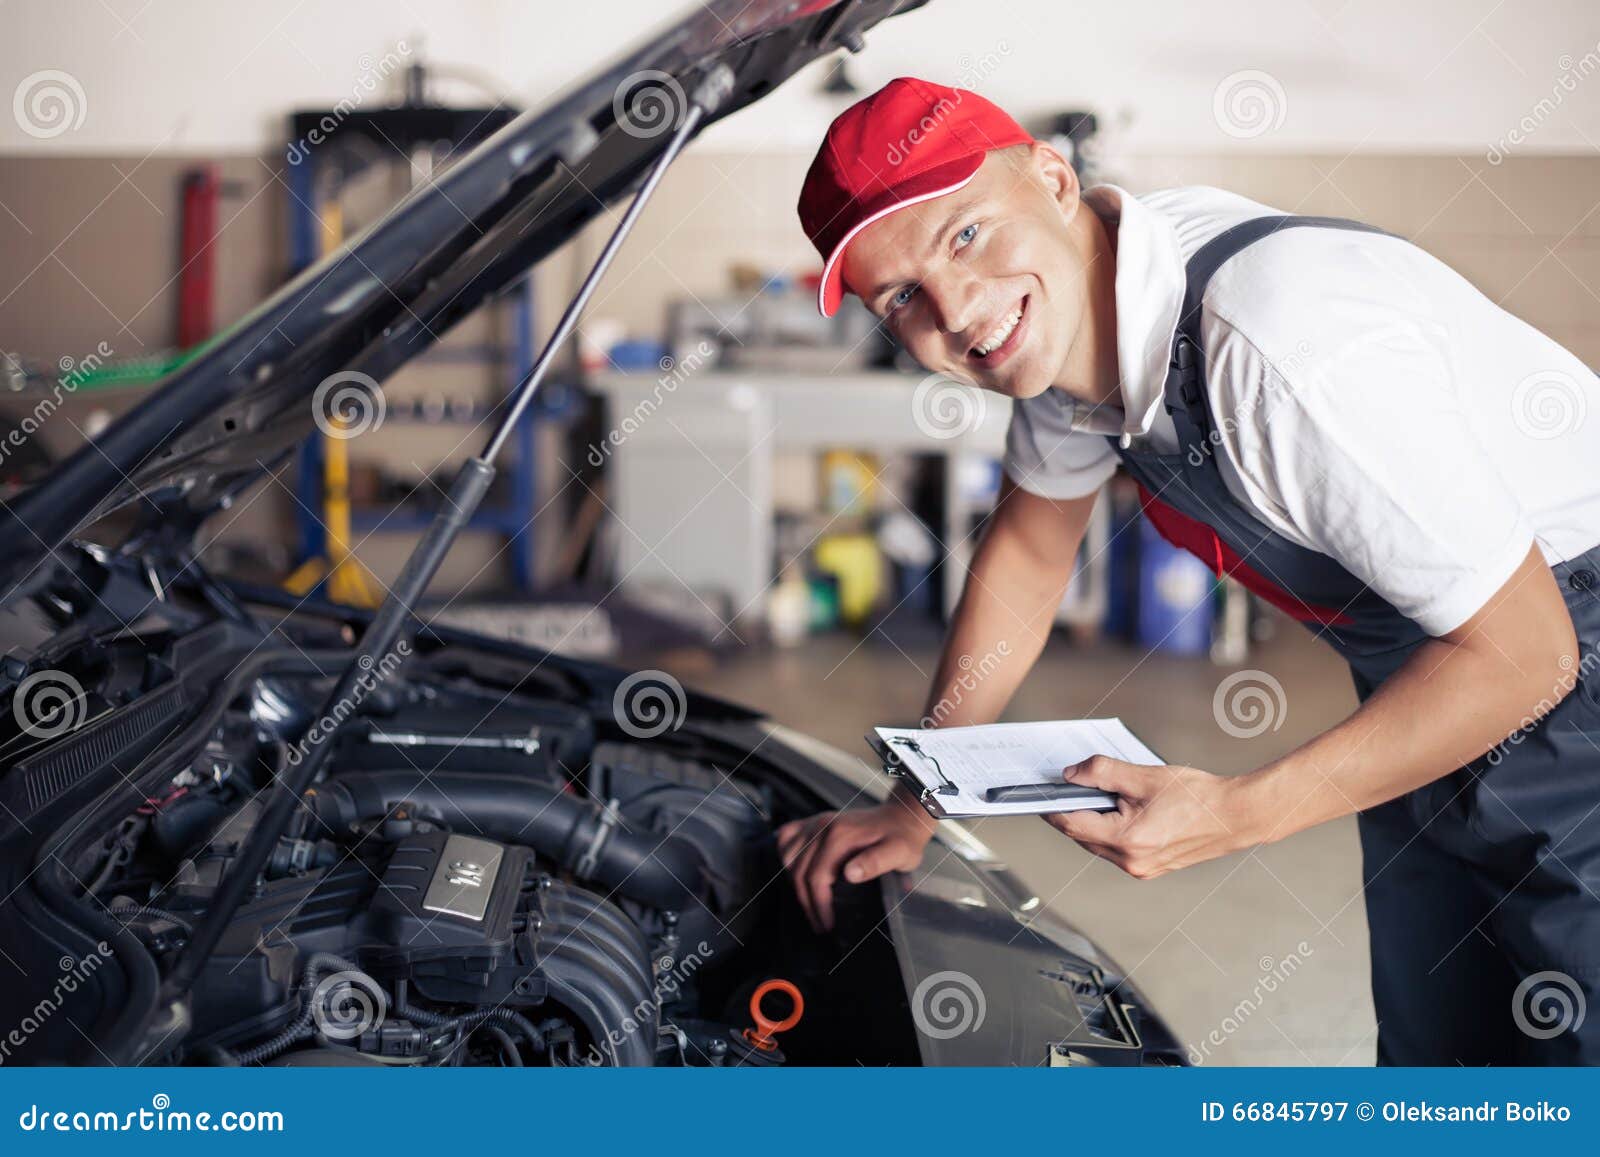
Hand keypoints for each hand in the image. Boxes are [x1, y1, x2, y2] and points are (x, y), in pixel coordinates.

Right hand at [776, 790, 934, 931]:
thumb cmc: (902, 839)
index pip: (817, 878)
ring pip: (789, 857)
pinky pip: (787, 836)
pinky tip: (794, 870)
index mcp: (840, 836)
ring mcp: (816, 821)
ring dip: (795, 883)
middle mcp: (822, 826)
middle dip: (807, 903)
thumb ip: (875, 863)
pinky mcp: (814, 821)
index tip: (827, 925)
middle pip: (799, 872)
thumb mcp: (899, 853)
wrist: (902, 816)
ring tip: (810, 904)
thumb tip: (849, 874)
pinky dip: (785, 854)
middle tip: (820, 925)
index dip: (819, 906)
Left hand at [1043, 755, 1259, 878]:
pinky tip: (1116, 809)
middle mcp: (1131, 862)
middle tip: (1063, 788)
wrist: (1236, 817)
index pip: (1072, 824)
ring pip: (1098, 844)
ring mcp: (1141, 869)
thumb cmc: (1196, 796)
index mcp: (1127, 840)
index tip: (1039, 793)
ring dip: (1091, 821)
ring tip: (1093, 795)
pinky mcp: (1150, 868)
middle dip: (1071, 812)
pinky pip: (1116, 849)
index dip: (1051, 807)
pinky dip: (1109, 830)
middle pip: (1083, 835)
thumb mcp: (1144, 776)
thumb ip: (1103, 772)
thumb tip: (1070, 774)